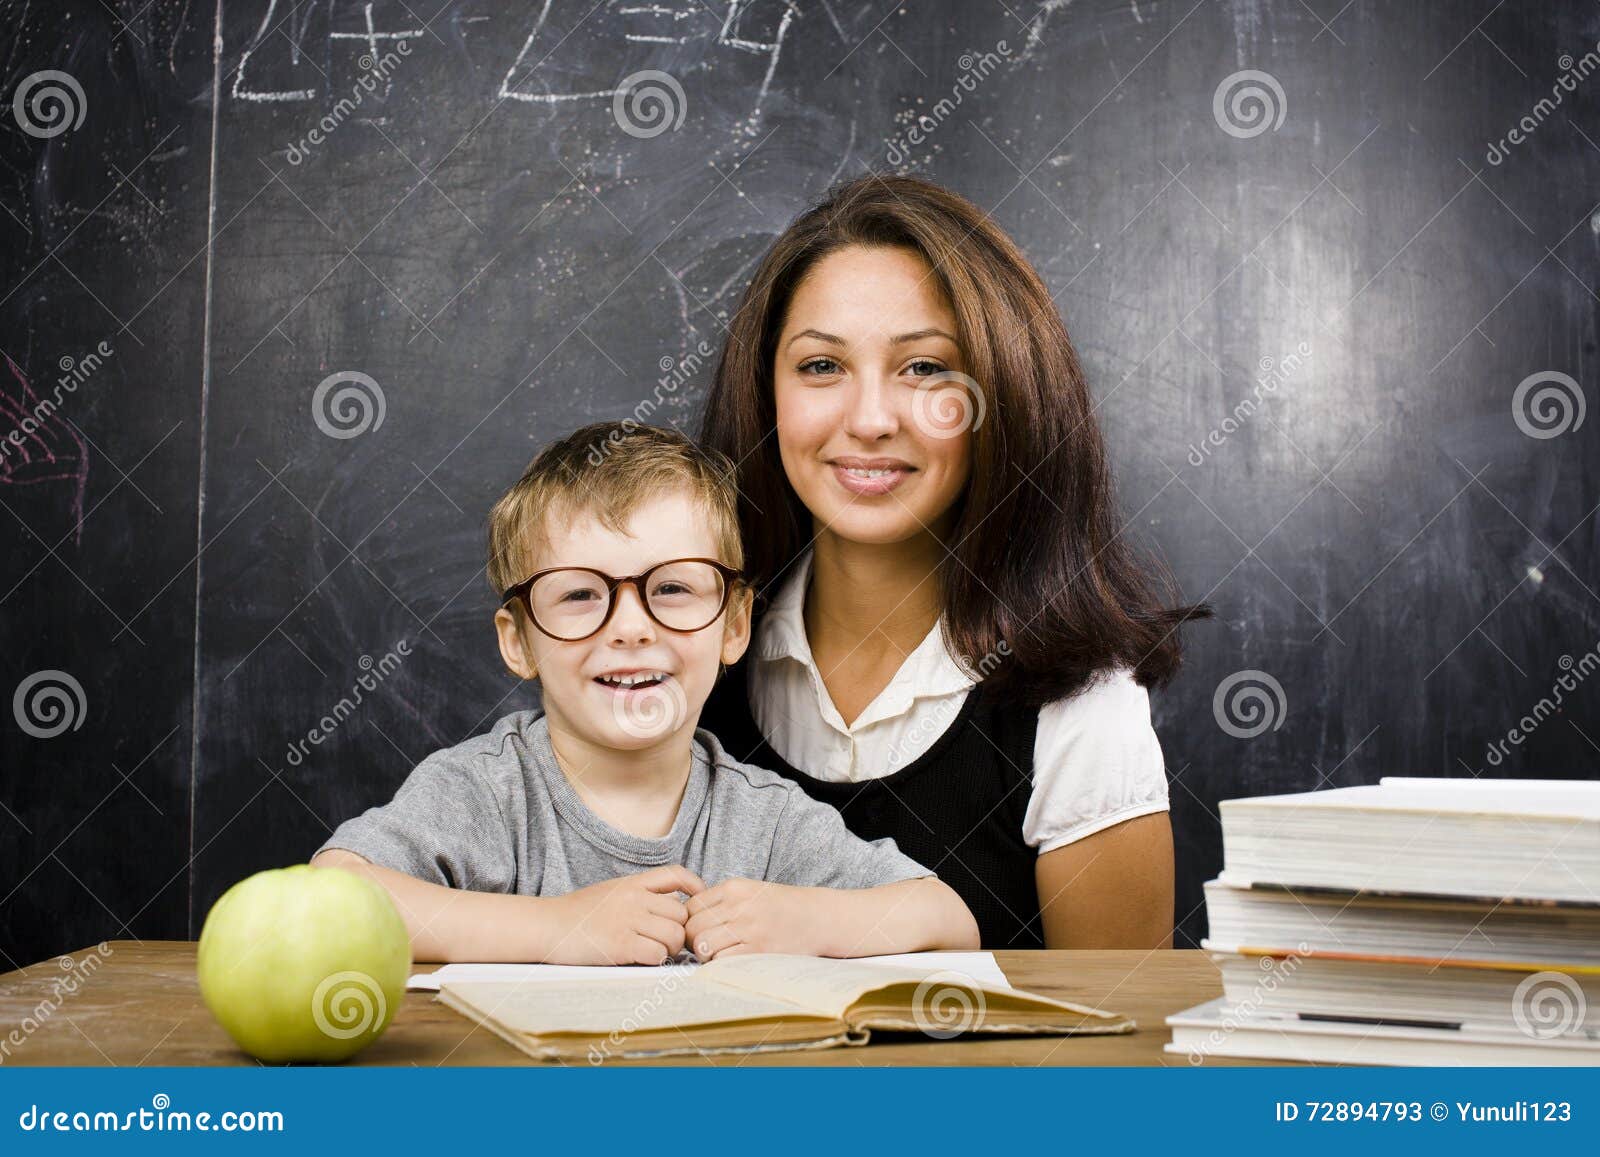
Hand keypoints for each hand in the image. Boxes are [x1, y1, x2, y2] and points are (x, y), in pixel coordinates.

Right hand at [542, 865, 703, 964]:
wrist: (546, 926)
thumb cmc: (576, 914)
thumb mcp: (610, 892)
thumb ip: (638, 896)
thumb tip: (669, 906)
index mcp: (632, 883)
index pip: (675, 874)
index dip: (695, 886)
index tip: (699, 899)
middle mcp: (634, 898)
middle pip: (681, 913)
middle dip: (679, 931)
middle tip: (667, 943)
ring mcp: (628, 920)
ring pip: (674, 935)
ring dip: (669, 949)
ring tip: (654, 952)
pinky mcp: (621, 944)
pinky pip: (658, 954)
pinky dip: (655, 961)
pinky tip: (642, 960)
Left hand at [684, 878, 828, 960]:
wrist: (817, 918)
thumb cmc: (781, 908)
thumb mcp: (749, 892)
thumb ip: (720, 902)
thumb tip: (686, 920)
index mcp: (734, 888)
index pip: (690, 907)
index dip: (690, 923)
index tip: (700, 931)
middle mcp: (738, 906)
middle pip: (691, 928)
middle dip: (693, 941)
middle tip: (708, 947)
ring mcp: (748, 928)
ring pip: (702, 945)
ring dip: (706, 955)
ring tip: (720, 954)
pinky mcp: (758, 950)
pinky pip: (721, 961)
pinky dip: (721, 965)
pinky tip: (733, 961)